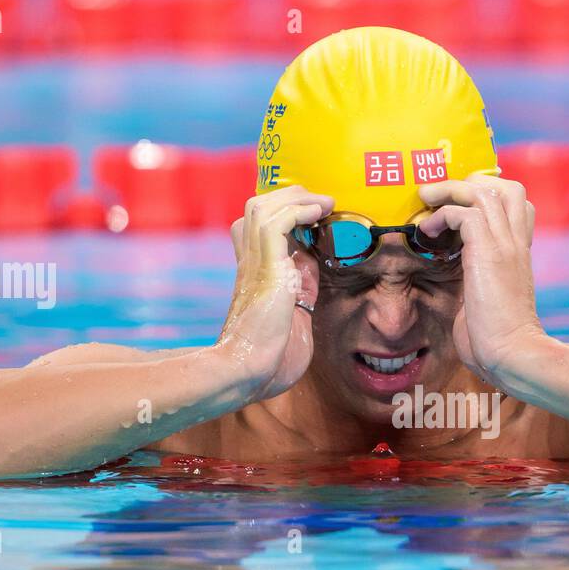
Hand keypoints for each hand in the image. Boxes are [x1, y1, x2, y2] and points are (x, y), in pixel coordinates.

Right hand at [219, 186, 332, 399]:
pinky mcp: (265, 268)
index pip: (257, 228)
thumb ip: (299, 298)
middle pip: (257, 208)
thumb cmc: (267, 360)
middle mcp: (249, 263)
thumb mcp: (290, 320)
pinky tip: (318, 213)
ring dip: (297, 198)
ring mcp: (254, 264)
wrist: (245, 372)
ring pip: (263, 206)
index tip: (312, 214)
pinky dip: (299, 210)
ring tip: (323, 203)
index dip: (281, 213)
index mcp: (254, 274)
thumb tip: (313, 281)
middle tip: (319, 202)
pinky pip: (278, 222)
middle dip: (289, 197)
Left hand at [417, 173, 544, 383]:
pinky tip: (427, 232)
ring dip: (448, 191)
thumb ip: (482, 282)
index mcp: (520, 253)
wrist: (512, 352)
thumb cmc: (498, 339)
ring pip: (481, 191)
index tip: (462, 204)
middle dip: (471, 182)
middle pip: (506, 186)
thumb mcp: (490, 300)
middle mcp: (516, 243)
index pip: (518, 205)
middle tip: (442, 194)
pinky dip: (440, 216)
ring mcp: (504, 244)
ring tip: (426, 200)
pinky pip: (462, 212)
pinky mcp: (487, 251)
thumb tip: (466, 284)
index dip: (492, 195)